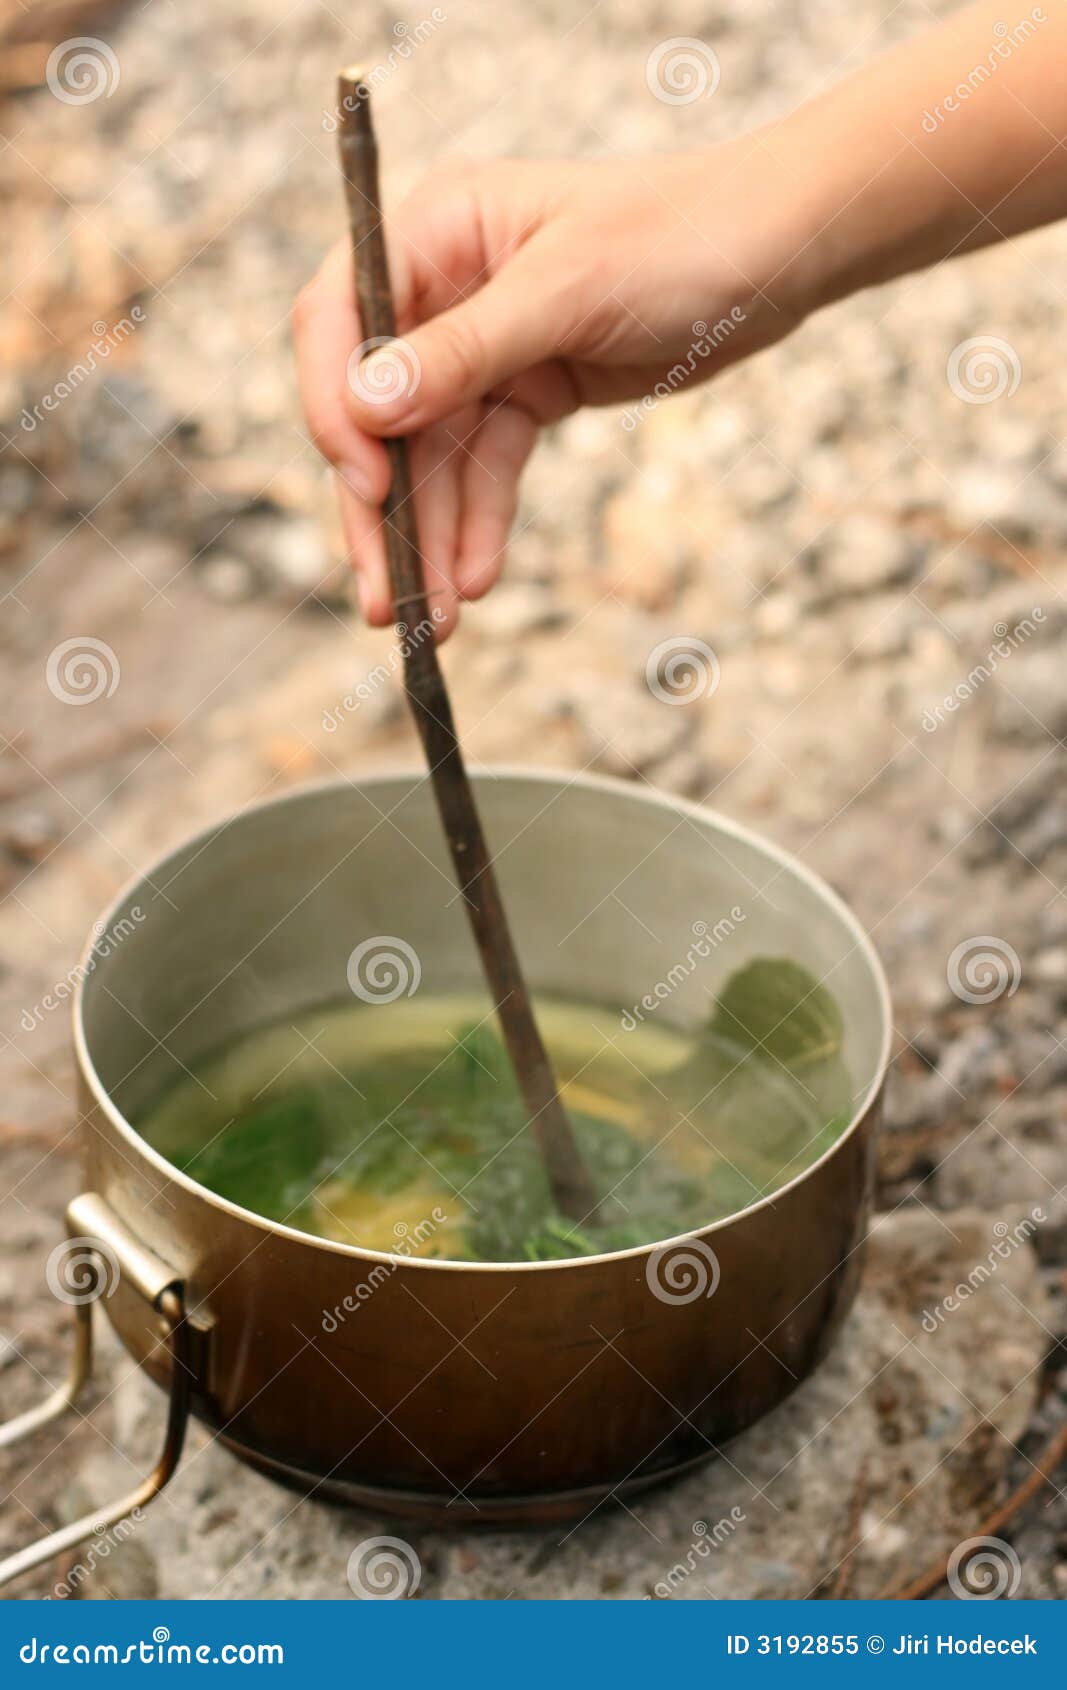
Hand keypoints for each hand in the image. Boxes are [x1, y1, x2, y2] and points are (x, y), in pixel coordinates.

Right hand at [293, 141, 820, 636]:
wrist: (777, 252)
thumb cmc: (680, 235)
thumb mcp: (569, 290)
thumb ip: (465, 350)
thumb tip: (367, 405)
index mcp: (434, 229)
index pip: (340, 321)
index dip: (337, 407)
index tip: (366, 483)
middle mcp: (444, 286)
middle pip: (379, 409)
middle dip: (381, 508)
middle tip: (385, 598)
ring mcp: (484, 344)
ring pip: (433, 455)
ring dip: (431, 538)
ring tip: (437, 621)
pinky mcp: (528, 390)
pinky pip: (486, 468)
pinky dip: (480, 524)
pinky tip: (477, 579)